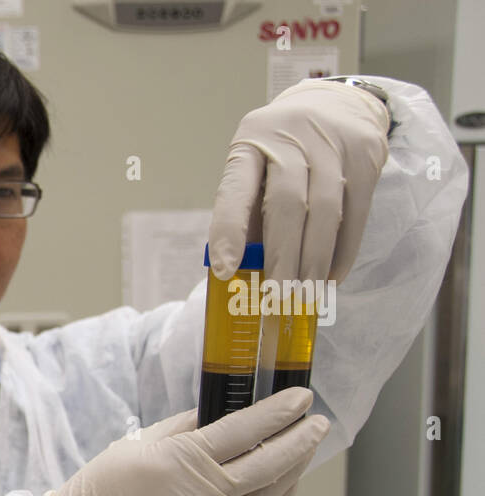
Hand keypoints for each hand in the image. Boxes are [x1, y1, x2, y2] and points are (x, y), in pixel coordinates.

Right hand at [27, 388, 328, 495]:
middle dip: (299, 439)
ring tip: (303, 451)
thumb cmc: (104, 488)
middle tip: (315, 422)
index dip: (278, 413)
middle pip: (269, 463)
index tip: (300, 398)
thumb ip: (186, 427)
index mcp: (182, 461)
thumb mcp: (140, 442)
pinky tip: (285, 488)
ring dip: (293, 470)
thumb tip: (225, 414)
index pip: (245, 430)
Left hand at [208, 79, 388, 284]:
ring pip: (325, 211)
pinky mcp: (366, 156)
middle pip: (287, 204)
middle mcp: (291, 139)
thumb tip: (242, 272)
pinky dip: (344, 250)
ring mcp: (333, 144)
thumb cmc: (283, 150)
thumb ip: (248, 213)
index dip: (228, 230)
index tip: (225, 271)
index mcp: (251, 143)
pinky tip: (332, 275)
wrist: (337, 102)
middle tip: (278, 297)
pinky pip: (356, 213)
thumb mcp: (256, 168)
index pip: (236, 189)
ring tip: (305, 294)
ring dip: (315, 260)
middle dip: (283, 257)